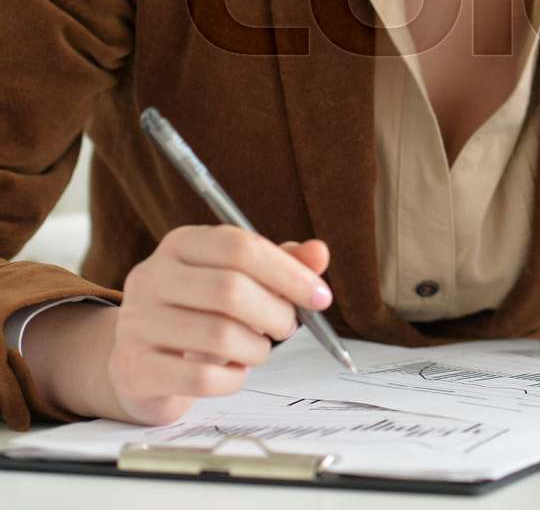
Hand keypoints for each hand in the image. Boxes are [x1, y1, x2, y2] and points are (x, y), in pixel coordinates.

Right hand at [27, 226, 332, 424]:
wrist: (143, 363)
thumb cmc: (202, 314)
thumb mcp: (240, 280)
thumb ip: (282, 265)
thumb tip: (319, 253)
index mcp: (181, 244)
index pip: (240, 247)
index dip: (289, 273)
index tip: (320, 298)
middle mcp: (151, 277)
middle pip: (230, 290)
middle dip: (276, 314)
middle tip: (289, 328)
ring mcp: (136, 323)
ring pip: (219, 336)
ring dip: (257, 349)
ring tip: (259, 350)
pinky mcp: (133, 369)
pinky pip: (201, 378)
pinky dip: (233, 379)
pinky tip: (233, 373)